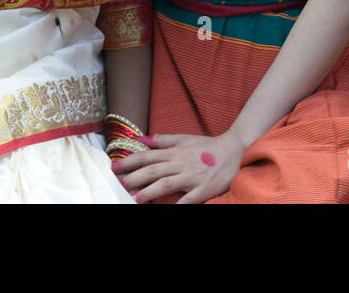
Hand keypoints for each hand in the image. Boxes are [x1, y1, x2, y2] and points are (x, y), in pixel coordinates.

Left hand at [112, 131, 244, 203]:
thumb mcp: (184, 138)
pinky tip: (169, 209)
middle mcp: (181, 163)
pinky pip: (189, 199)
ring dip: (151, 191)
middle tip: (119, 184)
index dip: (130, 162)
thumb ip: (163, 140)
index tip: (114, 167)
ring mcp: (192, 177)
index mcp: (175, 152)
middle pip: (154, 170)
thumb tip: (142, 139)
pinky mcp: (204, 189)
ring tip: (136, 198)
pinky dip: (179, 204)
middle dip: (135, 177)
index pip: (147, 156)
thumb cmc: (207, 146)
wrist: (235, 151)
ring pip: (167, 183)